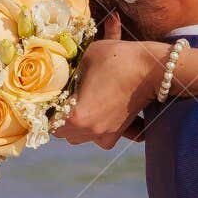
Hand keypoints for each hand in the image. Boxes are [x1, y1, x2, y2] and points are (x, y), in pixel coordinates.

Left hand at [57, 15, 169, 149]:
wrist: (152, 68)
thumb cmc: (117, 59)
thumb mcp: (85, 58)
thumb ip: (67, 72)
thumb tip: (56, 72)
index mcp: (76, 116)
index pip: (48, 122)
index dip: (45, 110)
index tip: (48, 98)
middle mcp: (89, 131)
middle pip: (62, 134)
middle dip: (59, 119)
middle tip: (60, 100)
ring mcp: (105, 134)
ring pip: (79, 137)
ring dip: (76, 125)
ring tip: (77, 106)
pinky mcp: (118, 132)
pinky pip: (99, 138)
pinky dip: (95, 130)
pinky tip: (97, 115)